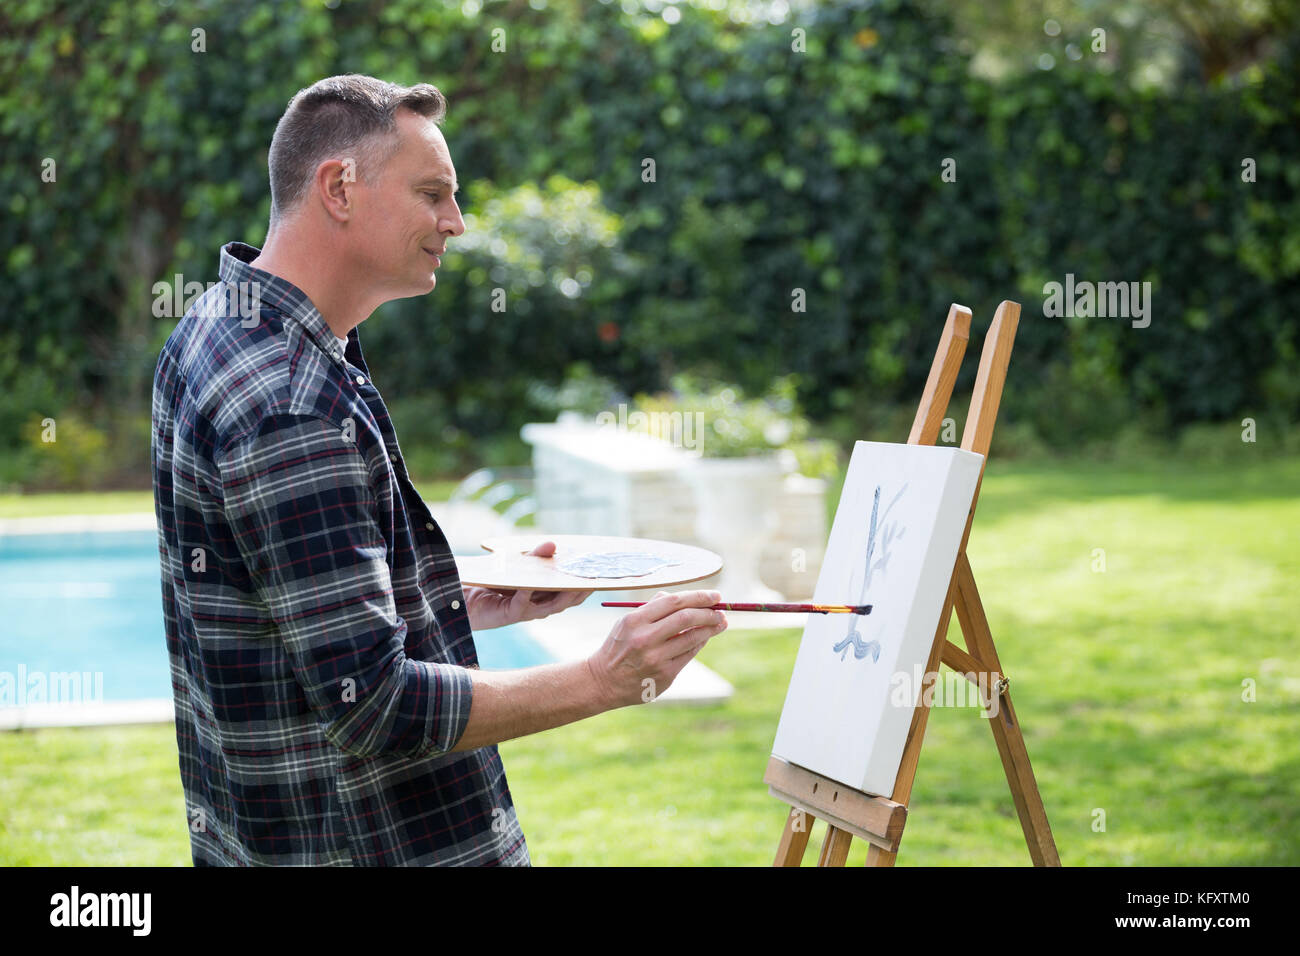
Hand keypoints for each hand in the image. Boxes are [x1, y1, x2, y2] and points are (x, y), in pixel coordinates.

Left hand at [464, 540, 592, 629]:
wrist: (463, 594)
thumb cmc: (492, 578)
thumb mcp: (516, 561)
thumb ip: (533, 555)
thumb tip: (554, 544)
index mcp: (543, 592)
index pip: (570, 588)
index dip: (586, 582)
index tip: (601, 570)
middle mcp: (539, 604)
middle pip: (567, 599)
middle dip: (582, 590)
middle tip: (595, 578)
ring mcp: (526, 610)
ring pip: (552, 606)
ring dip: (563, 594)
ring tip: (575, 584)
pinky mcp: (510, 614)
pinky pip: (523, 603)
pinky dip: (527, 592)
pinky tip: (530, 583)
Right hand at [586, 589, 727, 708]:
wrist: (603, 681)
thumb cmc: (619, 646)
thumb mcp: (627, 622)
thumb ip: (653, 608)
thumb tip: (686, 598)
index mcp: (635, 620)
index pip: (673, 601)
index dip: (698, 596)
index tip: (714, 596)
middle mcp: (645, 638)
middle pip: (686, 618)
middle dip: (709, 613)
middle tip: (721, 611)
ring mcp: (655, 658)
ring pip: (692, 638)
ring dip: (710, 629)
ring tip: (720, 623)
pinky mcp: (664, 675)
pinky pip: (689, 655)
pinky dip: (699, 643)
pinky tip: (704, 638)